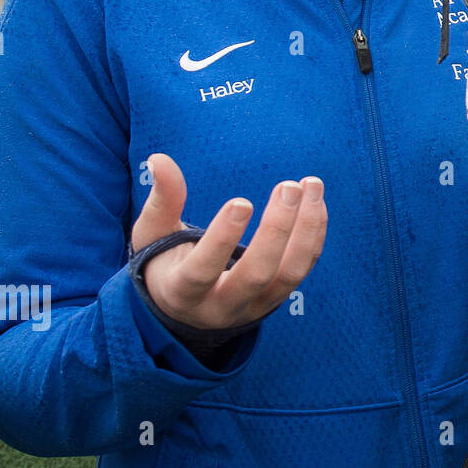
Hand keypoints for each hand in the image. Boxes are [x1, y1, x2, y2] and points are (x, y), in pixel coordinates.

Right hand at [131, 152, 327, 330]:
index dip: (223, 239)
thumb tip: (158, 158)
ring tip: (311, 185)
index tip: (241, 201)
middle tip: (288, 186)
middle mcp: (221, 306)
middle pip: (256, 274)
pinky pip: (303, 268)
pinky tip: (315, 202)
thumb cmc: (164, 262)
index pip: (203, 271)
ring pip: (290, 273)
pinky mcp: (277, 299)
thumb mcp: (152, 236)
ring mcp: (254, 306)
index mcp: (181, 293)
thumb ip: (161, 200)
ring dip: (306, 229)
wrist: (187, 308)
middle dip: (277, 229)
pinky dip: (313, 235)